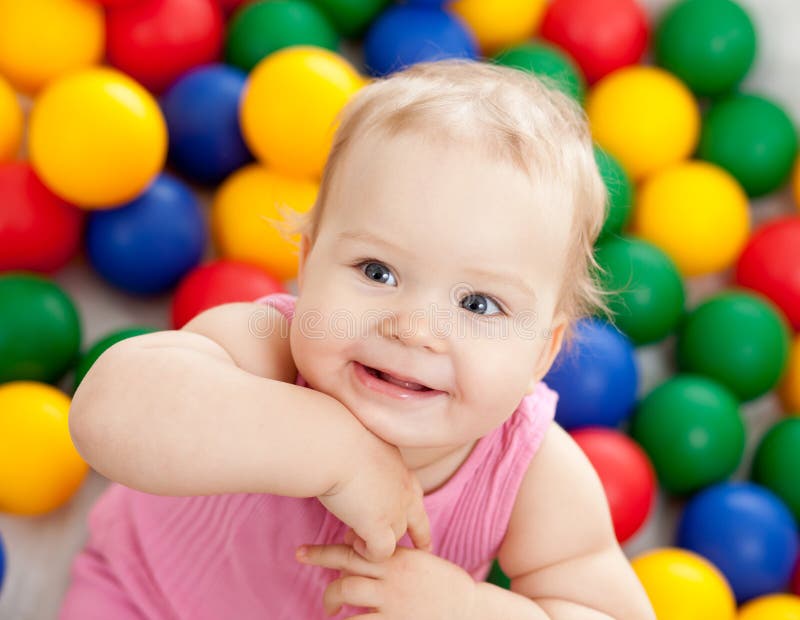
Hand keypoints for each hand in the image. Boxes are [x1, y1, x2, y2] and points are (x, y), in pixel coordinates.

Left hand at [295, 531, 476, 619]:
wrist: (470, 611)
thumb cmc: (446, 587)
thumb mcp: (421, 562)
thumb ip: (394, 555)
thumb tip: (365, 547)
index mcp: (399, 556)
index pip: (359, 544)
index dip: (334, 544)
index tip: (314, 545)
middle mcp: (392, 574)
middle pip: (346, 561)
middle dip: (320, 557)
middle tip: (300, 555)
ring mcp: (392, 600)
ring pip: (347, 589)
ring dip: (330, 596)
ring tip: (327, 607)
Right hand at [317, 429, 431, 562]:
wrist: (334, 446)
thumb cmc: (337, 438)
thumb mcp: (362, 445)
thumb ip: (365, 458)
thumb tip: (349, 455)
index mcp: (399, 468)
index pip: (413, 491)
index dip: (412, 506)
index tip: (416, 517)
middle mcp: (404, 490)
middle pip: (417, 520)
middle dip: (419, 536)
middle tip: (423, 548)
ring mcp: (395, 510)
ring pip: (396, 537)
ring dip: (377, 541)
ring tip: (350, 537)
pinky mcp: (379, 527)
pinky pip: (380, 552)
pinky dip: (366, 552)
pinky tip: (349, 541)